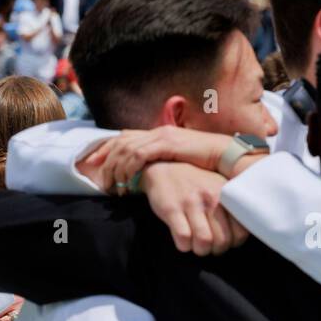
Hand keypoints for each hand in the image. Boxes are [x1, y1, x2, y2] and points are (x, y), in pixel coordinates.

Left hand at [77, 127, 232, 193]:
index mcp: (158, 133)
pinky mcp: (167, 144)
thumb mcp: (178, 161)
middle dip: (105, 160)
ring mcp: (161, 136)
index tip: (93, 163)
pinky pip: (138, 155)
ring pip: (126, 149)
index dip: (106, 148)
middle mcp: (157, 131)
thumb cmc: (205, 163)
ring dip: (116, 170)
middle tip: (99, 181)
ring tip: (113, 188)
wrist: (226, 155)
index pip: (124, 136)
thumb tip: (147, 173)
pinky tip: (126, 183)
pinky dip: (129, 169)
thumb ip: (161, 162)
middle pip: (120, 142)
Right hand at [140, 162, 247, 254]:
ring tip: (196, 245)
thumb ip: (231, 206)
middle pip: (222, 241)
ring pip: (204, 242)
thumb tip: (240, 234)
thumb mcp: (218, 187)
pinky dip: (184, 246)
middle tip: (209, 246)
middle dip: (215, 250)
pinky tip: (183, 240)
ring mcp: (191, 203)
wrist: (165, 168)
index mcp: (226, 194)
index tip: (224, 241)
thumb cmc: (194, 183)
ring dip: (200, 250)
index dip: (232, 243)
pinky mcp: (172, 210)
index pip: (240, 232)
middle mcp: (211, 198)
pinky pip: (183, 238)